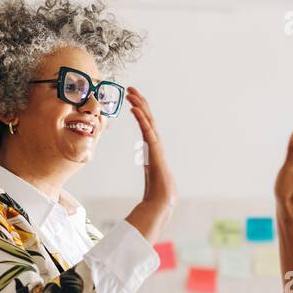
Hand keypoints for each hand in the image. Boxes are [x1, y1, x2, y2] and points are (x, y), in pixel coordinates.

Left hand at [123, 87, 175, 242]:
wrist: (161, 204)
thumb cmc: (156, 195)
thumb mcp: (149, 177)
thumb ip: (146, 170)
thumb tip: (144, 169)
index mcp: (152, 149)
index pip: (146, 125)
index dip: (140, 111)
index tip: (132, 100)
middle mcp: (155, 145)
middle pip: (148, 118)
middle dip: (140, 102)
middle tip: (130, 89)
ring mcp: (156, 147)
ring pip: (148, 121)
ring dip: (139, 105)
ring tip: (131, 93)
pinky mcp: (155, 151)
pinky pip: (147, 131)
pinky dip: (142, 118)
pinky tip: (135, 108)